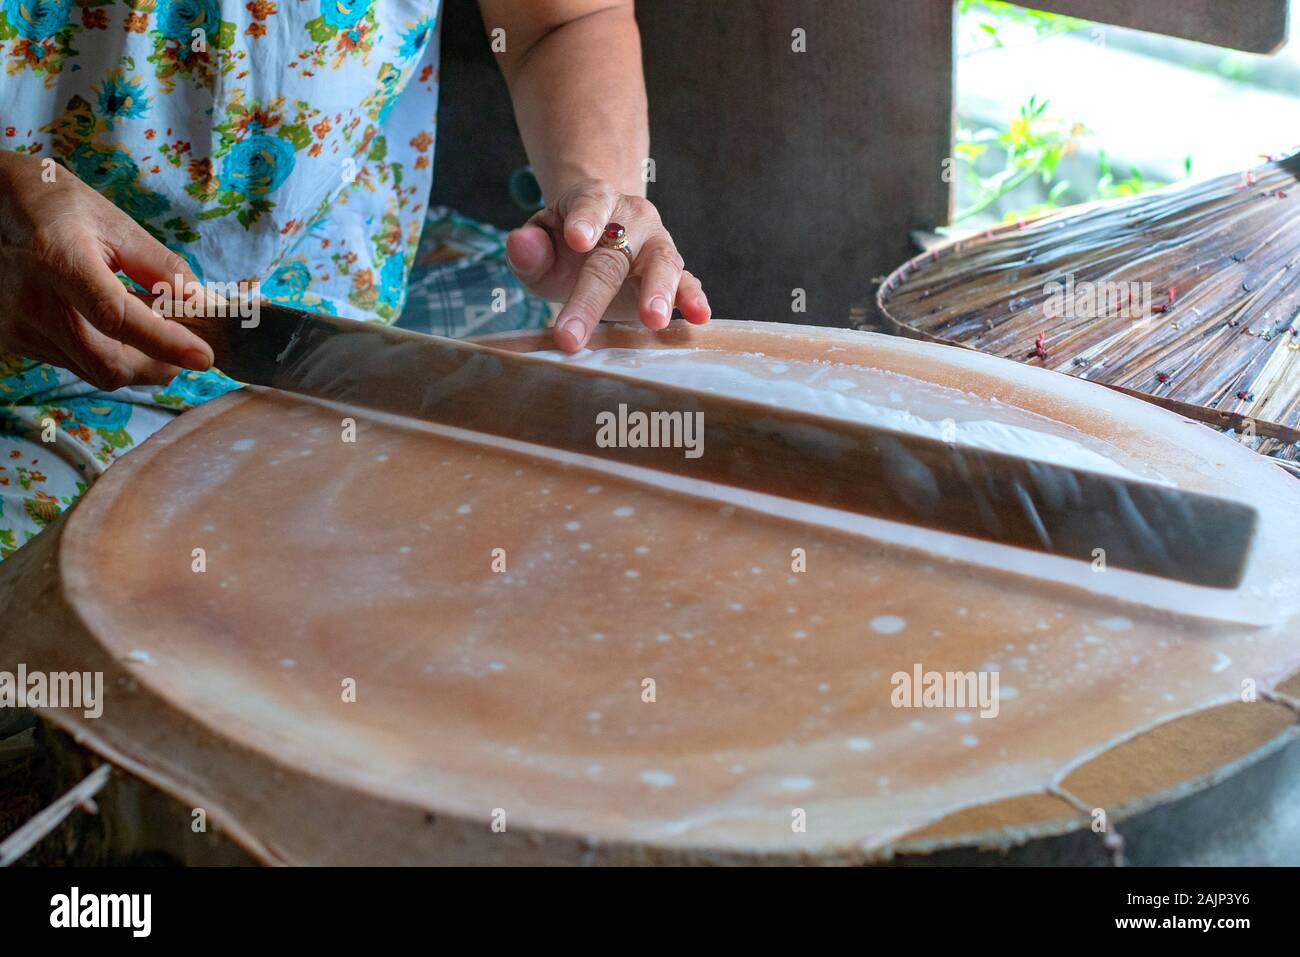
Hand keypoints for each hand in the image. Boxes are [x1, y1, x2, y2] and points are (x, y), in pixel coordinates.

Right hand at [0, 149, 211, 390]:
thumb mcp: (114, 222)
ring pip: (94, 372)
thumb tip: (205, 304)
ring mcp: (17, 326)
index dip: (164, 342)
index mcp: (60, 261)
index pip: (116, 317)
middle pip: (108, 363)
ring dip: (135, 364)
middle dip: (158, 366)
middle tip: (186, 350)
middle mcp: (32, 300)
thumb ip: (162, 267)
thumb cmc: (56, 207)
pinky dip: (106, 357)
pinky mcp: (12, 340)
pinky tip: (112, 332)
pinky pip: (74, 365)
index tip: (204, 356)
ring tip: (149, 332)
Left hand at [504, 179, 710, 351]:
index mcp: (594, 200)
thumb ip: (528, 248)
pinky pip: (688, 282)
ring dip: (658, 291)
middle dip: (593, 297)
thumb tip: (518, 243)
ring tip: (653, 319)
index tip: (578, 240)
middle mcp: (631, 218)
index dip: (585, 220)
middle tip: (573, 335)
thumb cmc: (563, 249)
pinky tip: (699, 315)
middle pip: (614, 254)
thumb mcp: (539, 246)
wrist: (599, 244)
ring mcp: (657, 244)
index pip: (590, 203)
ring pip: (662, 263)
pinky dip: (694, 298)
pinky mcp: (674, 272)